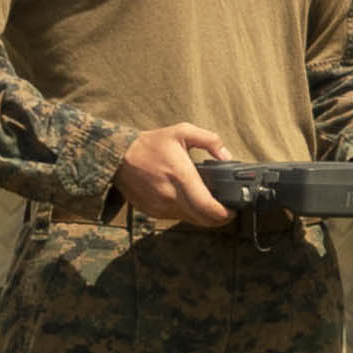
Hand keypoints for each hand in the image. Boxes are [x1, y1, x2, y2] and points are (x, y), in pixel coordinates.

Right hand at [112, 125, 237, 230]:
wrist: (118, 156)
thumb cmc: (151, 143)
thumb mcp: (182, 131)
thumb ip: (210, 140)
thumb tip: (227, 156)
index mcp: (181, 177)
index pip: (207, 207)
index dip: (224, 213)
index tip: (233, 210)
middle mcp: (170, 196)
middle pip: (202, 219)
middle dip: (219, 218)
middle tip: (227, 210)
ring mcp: (159, 206)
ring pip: (189, 220)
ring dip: (202, 216)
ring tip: (210, 204)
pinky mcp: (151, 211)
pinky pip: (175, 217)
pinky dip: (186, 213)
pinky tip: (189, 202)